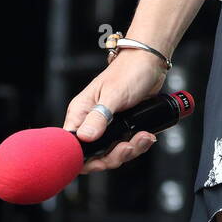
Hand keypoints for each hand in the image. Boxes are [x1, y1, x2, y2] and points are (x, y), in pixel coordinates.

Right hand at [63, 50, 166, 172]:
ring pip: (112, 152)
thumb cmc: (129, 71)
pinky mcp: (123, 126)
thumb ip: (99, 117)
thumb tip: (85, 138)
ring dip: (130, 149)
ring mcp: (107, 126)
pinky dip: (137, 144)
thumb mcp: (113, 94)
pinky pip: (126, 144)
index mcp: (80, 113)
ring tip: (143, 137)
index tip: (101, 159)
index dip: (84, 159)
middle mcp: (91, 121)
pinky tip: (147, 136)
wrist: (150, 62)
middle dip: (113, 156)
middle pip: (94, 155)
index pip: (71, 146)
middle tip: (128, 146)